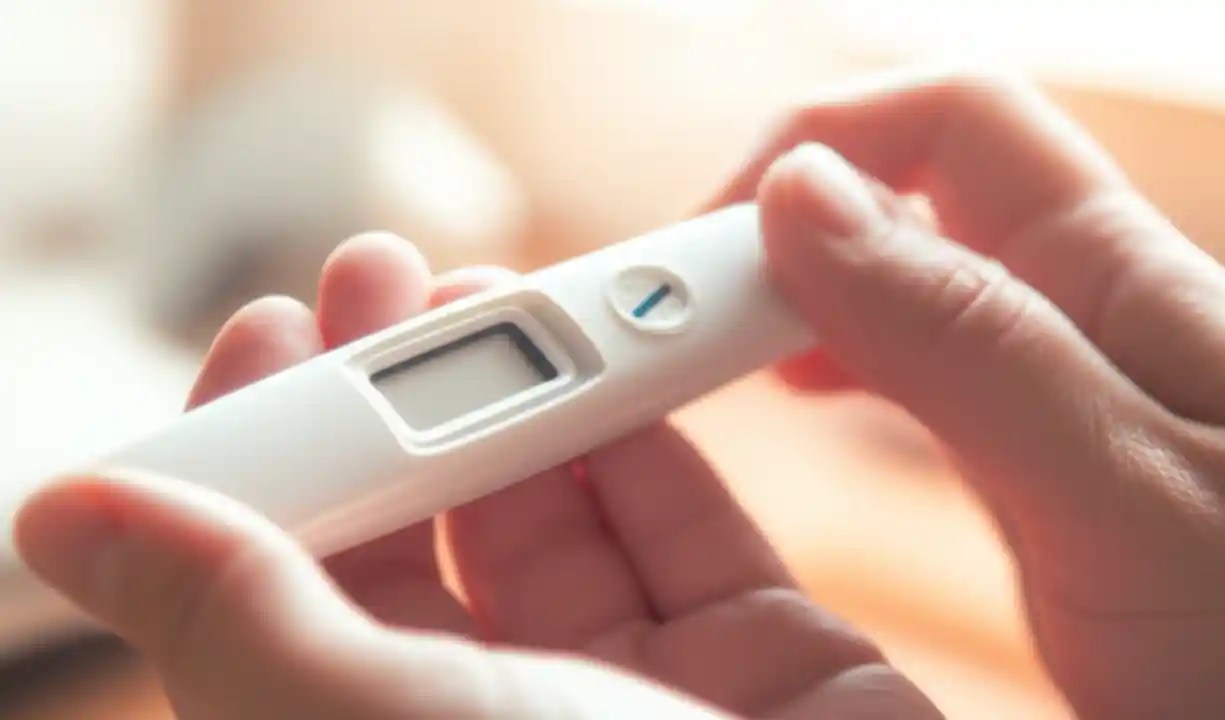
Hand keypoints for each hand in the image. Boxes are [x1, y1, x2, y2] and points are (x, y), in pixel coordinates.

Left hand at [15, 236, 939, 717]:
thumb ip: (232, 617)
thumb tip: (63, 519)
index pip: (287, 587)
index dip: (273, 455)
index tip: (265, 336)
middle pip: (426, 532)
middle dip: (400, 393)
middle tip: (382, 272)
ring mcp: (636, 690)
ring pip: (560, 507)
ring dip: (529, 392)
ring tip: (495, 284)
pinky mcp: (762, 653)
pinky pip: (690, 514)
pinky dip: (657, 426)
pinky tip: (618, 353)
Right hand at [711, 71, 1224, 717]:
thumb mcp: (1131, 496)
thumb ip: (974, 344)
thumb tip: (804, 198)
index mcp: (1119, 282)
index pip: (950, 120)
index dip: (820, 146)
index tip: (714, 251)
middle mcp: (1081, 310)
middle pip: (904, 188)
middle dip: (775, 224)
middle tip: (691, 320)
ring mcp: (1053, 381)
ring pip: (894, 273)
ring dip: (789, 289)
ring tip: (723, 352)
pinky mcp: (1032, 449)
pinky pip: (909, 354)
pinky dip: (832, 352)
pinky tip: (804, 387)